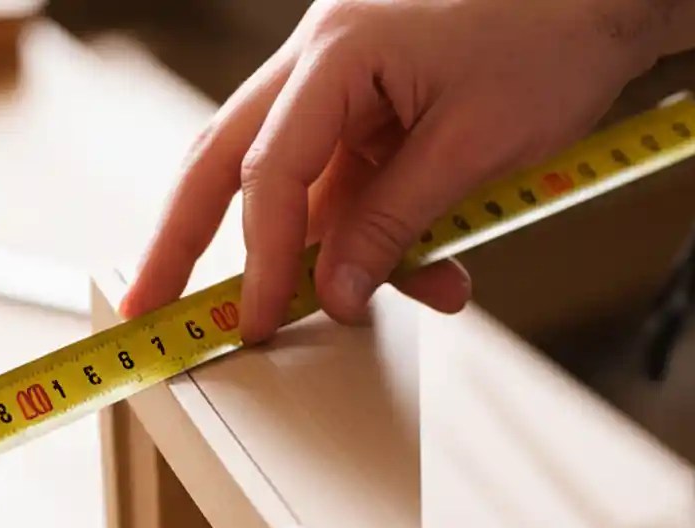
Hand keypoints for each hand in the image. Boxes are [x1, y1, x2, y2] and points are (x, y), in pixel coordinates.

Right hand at [120, 0, 662, 340]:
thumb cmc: (550, 40)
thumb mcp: (473, 147)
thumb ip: (393, 225)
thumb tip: (331, 294)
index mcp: (338, 51)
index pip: (270, 168)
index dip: (259, 256)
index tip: (256, 321)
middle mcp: (320, 63)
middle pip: (223, 158)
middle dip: (182, 238)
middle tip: (144, 305)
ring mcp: (342, 87)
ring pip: (293, 185)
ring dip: (320, 254)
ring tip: (360, 305)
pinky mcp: (371, 114)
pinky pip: (349, 188)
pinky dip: (373, 237)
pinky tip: (428, 270)